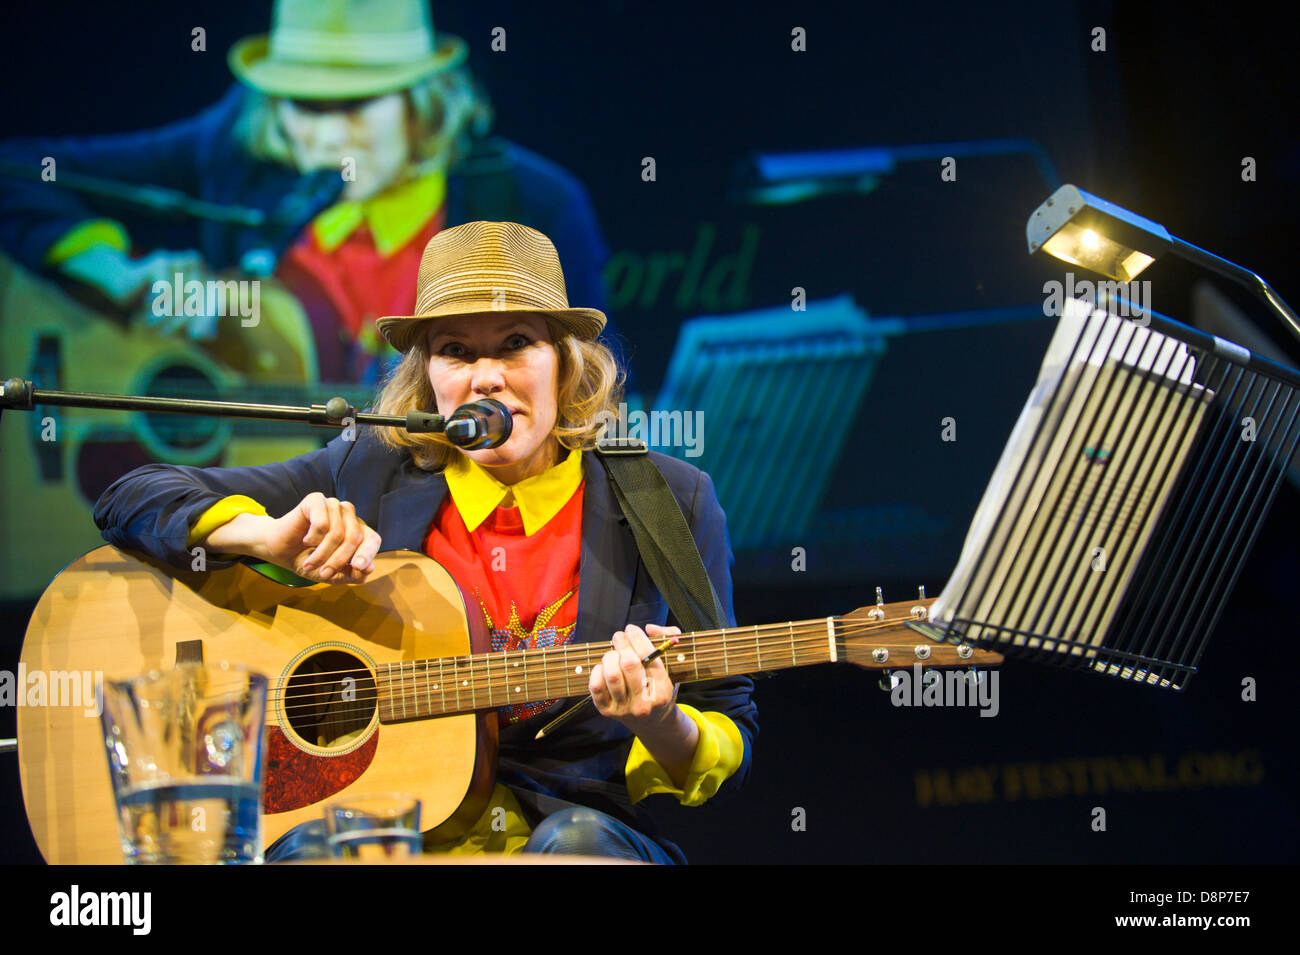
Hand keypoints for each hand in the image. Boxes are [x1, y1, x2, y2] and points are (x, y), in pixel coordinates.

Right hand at [256, 493, 382, 583]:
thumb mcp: (332, 574)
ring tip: (310, 563)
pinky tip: (306, 540)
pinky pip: (322, 523)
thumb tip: (369, 569)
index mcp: (358, 531)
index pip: (373, 539)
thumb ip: (352, 575)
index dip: (368, 553)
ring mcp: (333, 505)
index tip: (358, 567)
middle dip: (338, 560)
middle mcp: (349, 515)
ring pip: (337, 532)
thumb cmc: (308, 560)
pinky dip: (313, 538)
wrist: (280, 551)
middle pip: (354, 538)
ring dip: (322, 553)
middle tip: (323, 574)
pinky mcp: (317, 500)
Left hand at [589, 624, 682, 734]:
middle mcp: (644, 702)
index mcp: (663, 690)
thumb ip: (669, 639)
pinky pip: (596, 686)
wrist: (652, 721)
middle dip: (622, 644)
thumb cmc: (660, 686)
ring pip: (611, 674)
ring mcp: (624, 708)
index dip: (637, 637)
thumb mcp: (673, 665)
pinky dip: (597, 670)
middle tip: (619, 637)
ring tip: (613, 653)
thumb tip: (650, 628)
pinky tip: (604, 667)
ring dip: (610, 656)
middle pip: (629, 663)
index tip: (631, 629)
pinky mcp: (607, 711)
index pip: (649, 656)